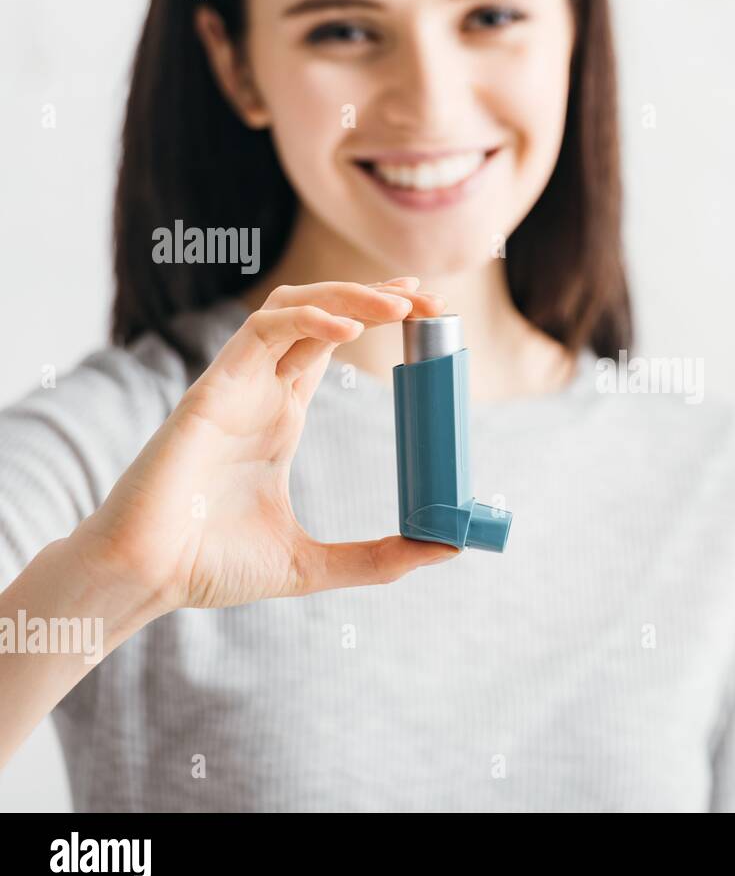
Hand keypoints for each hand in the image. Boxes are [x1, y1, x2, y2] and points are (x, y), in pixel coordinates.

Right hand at [74, 278, 457, 613]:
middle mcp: (260, 391)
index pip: (333, 342)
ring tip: (402, 302)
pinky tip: (350, 330)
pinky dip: (307, 319)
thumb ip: (379, 557)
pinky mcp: (213, 391)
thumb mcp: (314, 564)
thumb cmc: (209, 567)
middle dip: (378, 296)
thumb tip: (447, 549)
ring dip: (350, 296)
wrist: (146, 579)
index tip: (429, 312)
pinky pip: (261, 331)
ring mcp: (236, 386)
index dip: (378, 317)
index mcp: (280, 417)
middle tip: (431, 298)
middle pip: (323, 314)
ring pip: (293, 308)